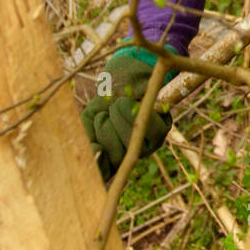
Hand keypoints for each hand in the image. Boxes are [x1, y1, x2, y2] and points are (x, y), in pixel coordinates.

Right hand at [81, 49, 175, 179]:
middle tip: (105, 113)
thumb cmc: (105, 101)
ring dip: (120, 118)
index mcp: (109, 157)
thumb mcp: (89, 119)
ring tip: (117, 105)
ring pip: (134, 143)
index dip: (99, 165)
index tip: (94, 147)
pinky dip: (135, 111)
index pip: (104, 173)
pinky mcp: (162, 130)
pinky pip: (151, 128)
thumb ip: (87, 137)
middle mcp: (129, 156)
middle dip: (106, 129)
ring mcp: (146, 146)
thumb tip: (95, 153)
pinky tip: (130, 103)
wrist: (125, 75)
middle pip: (118, 157)